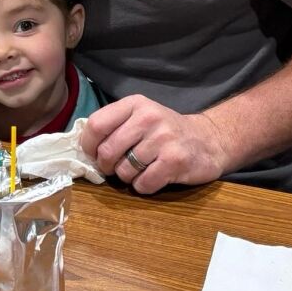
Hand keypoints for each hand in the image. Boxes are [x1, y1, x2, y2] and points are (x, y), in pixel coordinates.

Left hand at [79, 95, 229, 194]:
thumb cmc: (165, 132)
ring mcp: (163, 138)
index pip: (96, 124)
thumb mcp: (140, 117)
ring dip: (128, 178)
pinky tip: (154, 177)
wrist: (209, 140)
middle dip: (107, 167)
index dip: (88, 145)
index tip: (93, 154)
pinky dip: (143, 186)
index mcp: (135, 104)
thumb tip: (82, 148)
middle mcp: (149, 117)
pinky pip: (143, 184)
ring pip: (124, 171)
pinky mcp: (175, 160)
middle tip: (117, 167)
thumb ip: (114, 126)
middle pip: (107, 151)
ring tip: (141, 169)